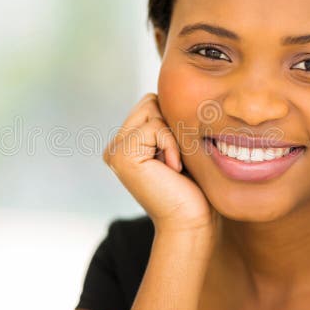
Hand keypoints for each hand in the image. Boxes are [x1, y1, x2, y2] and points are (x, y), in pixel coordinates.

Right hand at [104, 93, 216, 235]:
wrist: (192, 221)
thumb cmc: (195, 187)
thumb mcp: (180, 145)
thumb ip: (168, 119)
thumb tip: (172, 89)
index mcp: (126, 143)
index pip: (152, 103)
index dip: (174, 123)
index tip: (178, 158)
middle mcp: (115, 146)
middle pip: (150, 101)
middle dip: (171, 126)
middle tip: (176, 161)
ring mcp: (114, 150)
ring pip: (153, 109)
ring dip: (173, 136)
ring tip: (172, 166)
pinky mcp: (121, 155)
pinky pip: (155, 126)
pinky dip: (171, 145)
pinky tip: (171, 170)